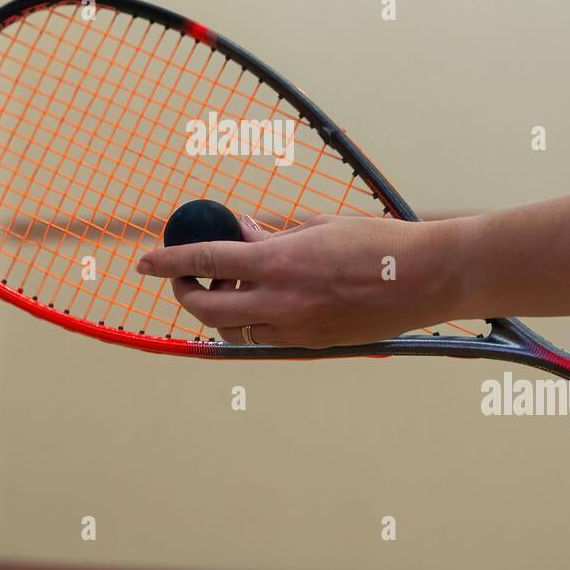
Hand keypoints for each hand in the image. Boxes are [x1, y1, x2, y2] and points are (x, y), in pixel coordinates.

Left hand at [135, 214, 459, 346]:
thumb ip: (273, 234)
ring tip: (230, 284)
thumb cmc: (377, 242)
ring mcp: (296, 327)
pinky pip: (264, 337)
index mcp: (280, 261)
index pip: (207, 258)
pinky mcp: (312, 343)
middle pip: (207, 305)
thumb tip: (239, 232)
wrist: (426, 278)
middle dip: (185, 292)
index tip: (143, 260)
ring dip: (217, 310)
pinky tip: (261, 301)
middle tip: (184, 277)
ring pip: (232, 328)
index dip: (169, 260)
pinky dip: (250, 321)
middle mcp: (281, 299)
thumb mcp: (318, 226)